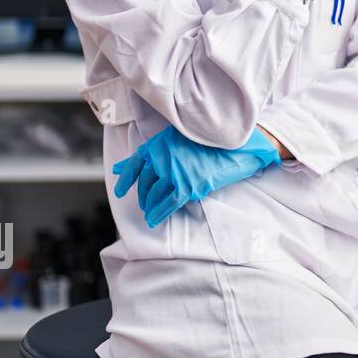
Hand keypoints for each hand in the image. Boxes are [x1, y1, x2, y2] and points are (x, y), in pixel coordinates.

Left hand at [111, 126, 281, 227]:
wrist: (238, 143)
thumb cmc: (211, 137)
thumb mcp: (180, 136)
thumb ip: (155, 149)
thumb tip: (124, 165)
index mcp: (159, 144)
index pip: (134, 164)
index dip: (125, 180)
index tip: (120, 191)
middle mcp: (162, 158)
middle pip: (144, 182)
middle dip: (143, 195)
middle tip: (145, 203)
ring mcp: (174, 173)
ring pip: (154, 194)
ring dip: (150, 206)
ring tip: (150, 212)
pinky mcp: (188, 186)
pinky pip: (168, 204)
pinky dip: (159, 213)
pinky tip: (154, 220)